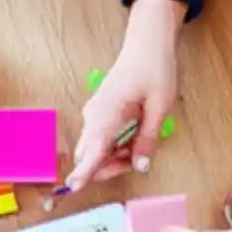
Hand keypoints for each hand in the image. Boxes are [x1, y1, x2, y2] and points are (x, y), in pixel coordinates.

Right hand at [68, 0, 183, 188]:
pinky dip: (113, 145)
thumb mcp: (159, 108)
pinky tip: (132, 134)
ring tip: (139, 141)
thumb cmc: (154, 70)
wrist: (146, 44)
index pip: (92, 153)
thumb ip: (147, 140)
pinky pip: (99, 138)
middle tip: (137, 157)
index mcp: (106, 116)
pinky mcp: (98, 113)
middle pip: (89, 156)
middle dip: (109, 167)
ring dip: (113, 156)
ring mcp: (93, 114)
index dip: (83, 173)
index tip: (73, 188)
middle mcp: (93, 117)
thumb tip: (140, 166)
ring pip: (94, 149)